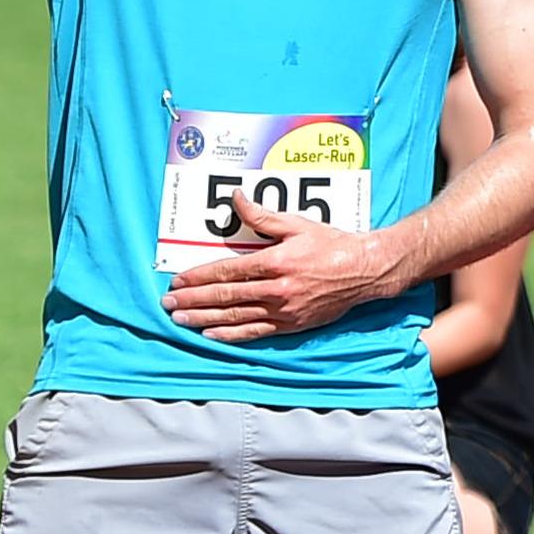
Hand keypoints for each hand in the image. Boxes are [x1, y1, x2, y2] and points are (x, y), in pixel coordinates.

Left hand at [158, 194, 393, 341]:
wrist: (365, 271)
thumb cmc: (332, 245)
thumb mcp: (297, 223)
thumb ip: (262, 216)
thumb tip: (236, 199)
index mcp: (274, 262)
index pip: (226, 272)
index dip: (198, 277)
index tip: (178, 281)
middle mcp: (276, 289)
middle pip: (224, 297)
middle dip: (193, 300)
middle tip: (168, 303)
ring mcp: (283, 310)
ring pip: (235, 317)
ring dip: (204, 319)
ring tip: (181, 320)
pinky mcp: (291, 325)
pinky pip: (255, 332)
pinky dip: (231, 335)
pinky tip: (211, 335)